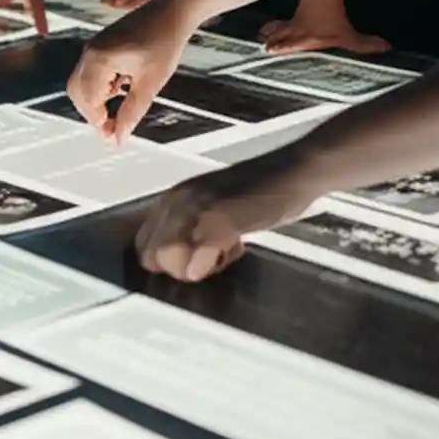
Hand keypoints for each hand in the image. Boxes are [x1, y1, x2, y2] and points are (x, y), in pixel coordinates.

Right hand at [67, 0, 192, 142]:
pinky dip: (100, 85)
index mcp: (100, 60)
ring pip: (82, 82)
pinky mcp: (101, 43)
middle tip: (112, 127)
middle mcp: (91, 52)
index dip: (98, 122)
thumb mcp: (150, 84)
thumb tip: (118, 138)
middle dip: (92, 112)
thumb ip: (131, 113)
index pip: (88, 101)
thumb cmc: (164, 43)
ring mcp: (94, 46)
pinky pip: (90, 71)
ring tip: (120, 103)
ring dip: (96, 99)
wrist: (172, 12)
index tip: (112, 137)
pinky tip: (121, 86)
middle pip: (77, 92)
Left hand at [135, 155, 316, 281]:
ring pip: (169, 258)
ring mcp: (198, 208)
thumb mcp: (214, 210)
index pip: (144, 245)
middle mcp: (177, 200)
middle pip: (151, 257)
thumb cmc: (260, 192)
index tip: (198, 254)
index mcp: (172, 199)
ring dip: (198, 267)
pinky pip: (200, 256)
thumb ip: (191, 231)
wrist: (294, 170)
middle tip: (214, 256)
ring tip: (228, 249)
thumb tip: (175, 262)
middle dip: (180, 268)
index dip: (170, 260)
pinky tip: (238, 247)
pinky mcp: (222, 218)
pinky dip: (212, 263)